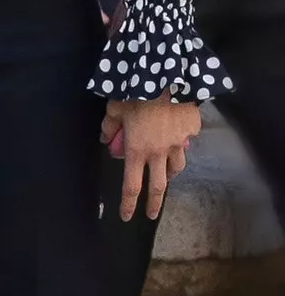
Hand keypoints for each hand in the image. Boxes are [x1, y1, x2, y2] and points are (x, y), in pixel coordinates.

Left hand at [102, 92, 200, 220]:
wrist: (167, 79)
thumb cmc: (135, 94)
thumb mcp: (114, 108)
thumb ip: (109, 125)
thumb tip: (105, 138)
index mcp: (137, 150)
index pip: (131, 185)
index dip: (128, 203)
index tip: (126, 216)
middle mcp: (158, 152)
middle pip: (158, 186)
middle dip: (154, 203)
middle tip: (152, 214)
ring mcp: (177, 144)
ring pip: (176, 167)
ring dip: (169, 173)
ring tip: (166, 175)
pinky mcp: (190, 132)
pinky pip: (185, 142)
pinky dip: (181, 145)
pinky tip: (178, 139)